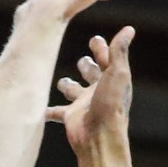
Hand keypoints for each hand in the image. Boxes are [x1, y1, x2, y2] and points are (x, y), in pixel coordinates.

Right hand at [48, 26, 134, 145]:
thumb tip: (129, 29)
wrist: (98, 137)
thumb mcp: (117, 72)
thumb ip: (119, 50)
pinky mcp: (70, 116)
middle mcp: (98, 92)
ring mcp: (83, 105)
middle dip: (87, 67)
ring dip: (67, 86)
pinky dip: (48, 110)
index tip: (95, 39)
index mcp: (112, 81)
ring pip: (74, 92)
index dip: (102, 49)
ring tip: (61, 82)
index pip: (107, 60)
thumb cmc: (110, 105)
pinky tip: (39, 107)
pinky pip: (57, 112)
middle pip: (92, 76)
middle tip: (83, 60)